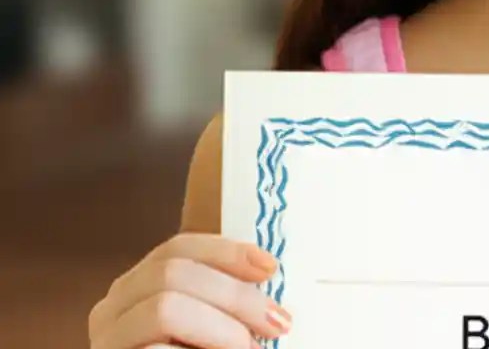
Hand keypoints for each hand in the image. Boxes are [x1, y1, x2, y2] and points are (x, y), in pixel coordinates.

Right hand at [89, 234, 291, 348]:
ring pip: (165, 308)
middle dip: (236, 295)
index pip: (176, 250)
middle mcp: (111, 314)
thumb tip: (268, 269)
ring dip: (222, 329)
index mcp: (136, 292)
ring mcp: (107, 346)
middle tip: (279, 322)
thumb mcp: (215, 329)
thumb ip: (225, 303)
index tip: (271, 268)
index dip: (227, 251)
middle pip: (172, 273)